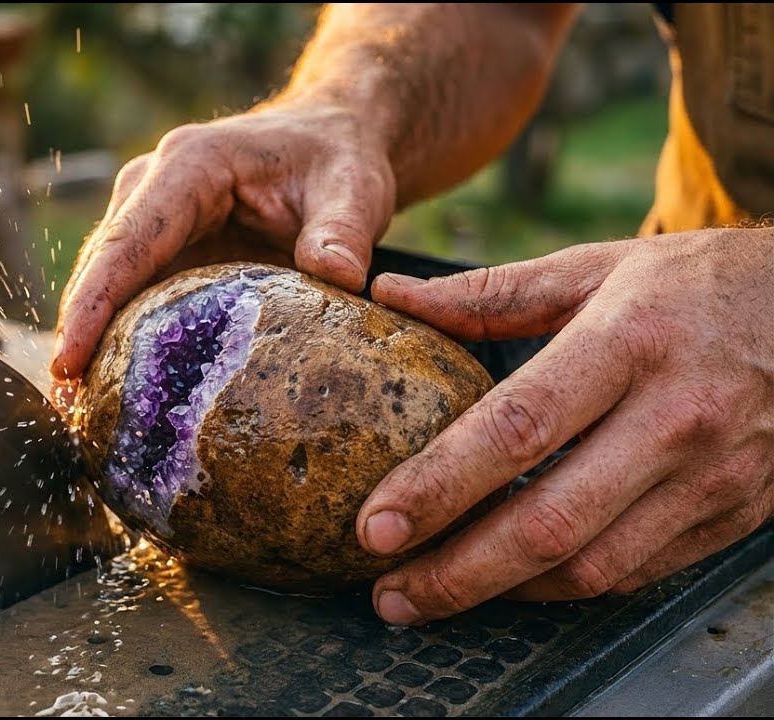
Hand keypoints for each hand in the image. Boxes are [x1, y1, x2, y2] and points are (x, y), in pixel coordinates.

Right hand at [50, 104, 396, 384]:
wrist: (330, 139)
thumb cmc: (338, 157)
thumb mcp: (354, 188)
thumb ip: (343, 230)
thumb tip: (339, 277)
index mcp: (189, 168)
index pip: (128, 241)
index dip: (93, 303)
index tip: (68, 361)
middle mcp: (154, 191)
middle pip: (102, 269)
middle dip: (78, 336)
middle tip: (68, 409)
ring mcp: (153, 224)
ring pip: (107, 287)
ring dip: (92, 345)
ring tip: (79, 416)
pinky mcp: (164, 253)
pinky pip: (132, 298)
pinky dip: (121, 342)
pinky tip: (117, 395)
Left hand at [358, 228, 773, 624]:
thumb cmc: (694, 283)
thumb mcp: (593, 268)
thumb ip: (486, 292)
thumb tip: (389, 292)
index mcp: (628, 343)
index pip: (517, 429)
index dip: (439, 485)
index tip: (375, 524)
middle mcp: (676, 418)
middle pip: (550, 523)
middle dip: (456, 572)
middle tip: (387, 593)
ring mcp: (712, 477)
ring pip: (592, 566)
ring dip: (500, 594)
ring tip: (427, 596)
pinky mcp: (731, 516)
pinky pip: (633, 572)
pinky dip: (561, 586)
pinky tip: (506, 582)